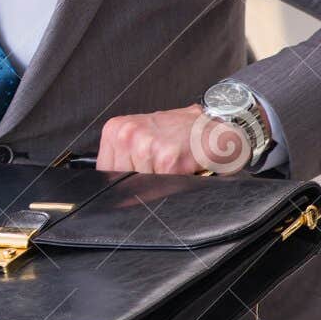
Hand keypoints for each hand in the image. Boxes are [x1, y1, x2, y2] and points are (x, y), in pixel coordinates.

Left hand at [94, 104, 250, 174]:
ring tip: (172, 168)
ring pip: (139, 187)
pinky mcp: (167, 159)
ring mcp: (145, 145)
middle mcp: (127, 134)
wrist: (216, 127)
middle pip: (120, 181)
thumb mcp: (144, 138)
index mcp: (116, 130)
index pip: (104, 173)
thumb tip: (112, 192)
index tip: (134, 184)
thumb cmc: (181, 134)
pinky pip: (160, 188)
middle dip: (139, 185)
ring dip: (158, 186)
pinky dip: (173, 186)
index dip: (120, 184)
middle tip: (160, 170)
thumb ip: (124, 161)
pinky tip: (182, 170)